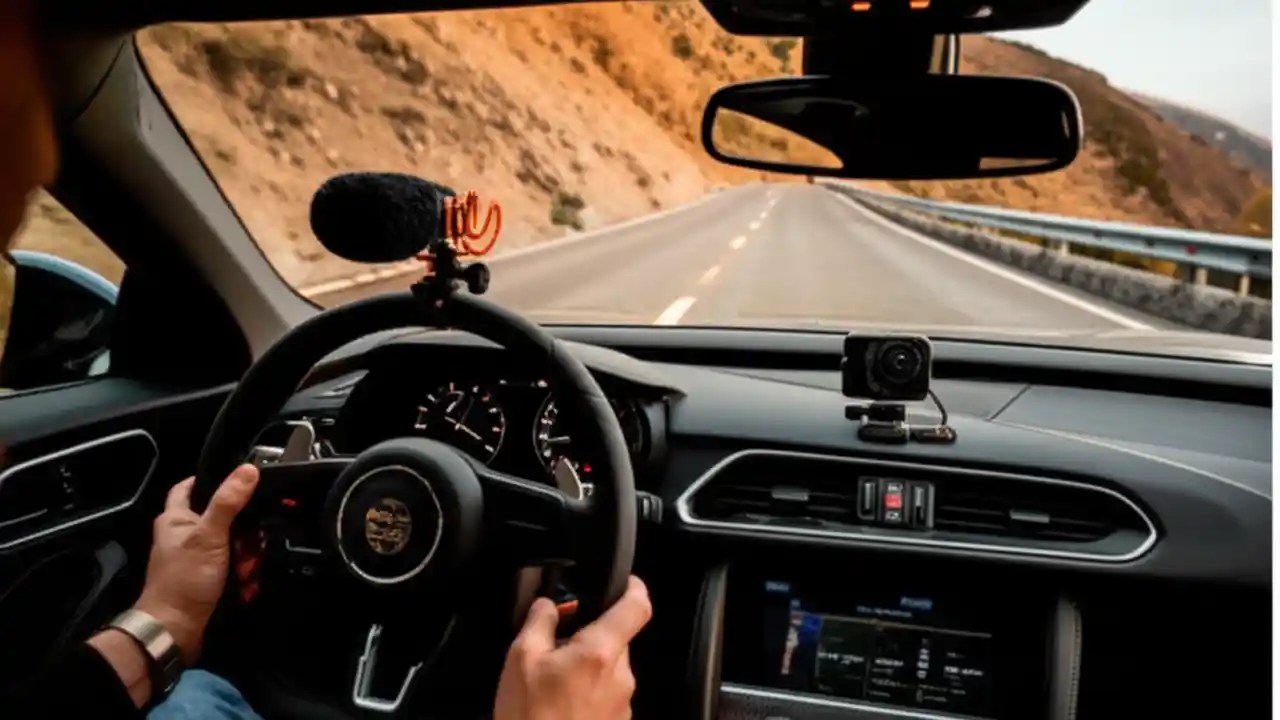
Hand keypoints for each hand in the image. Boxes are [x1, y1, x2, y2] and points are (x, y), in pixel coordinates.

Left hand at [133, 465, 259, 664]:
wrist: (174, 630)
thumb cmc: (185, 579)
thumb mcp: (208, 536)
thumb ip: (227, 502)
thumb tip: (248, 469)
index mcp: (175, 519)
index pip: (190, 487)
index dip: (212, 480)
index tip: (240, 481)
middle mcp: (183, 536)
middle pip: (222, 518)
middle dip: (243, 530)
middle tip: (253, 540)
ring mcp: (195, 559)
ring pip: (231, 545)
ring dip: (245, 557)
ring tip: (248, 570)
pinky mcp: (206, 580)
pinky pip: (231, 568)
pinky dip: (241, 575)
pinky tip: (246, 584)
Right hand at [494, 576, 651, 719]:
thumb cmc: (530, 718)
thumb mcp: (520, 659)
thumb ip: (539, 621)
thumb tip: (548, 604)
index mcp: (600, 652)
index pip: (637, 607)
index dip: (634, 587)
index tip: (626, 581)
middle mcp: (620, 677)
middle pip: (616, 640)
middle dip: (589, 638)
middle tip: (556, 647)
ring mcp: (621, 703)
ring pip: (609, 670)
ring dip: (585, 669)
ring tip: (550, 684)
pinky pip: (605, 696)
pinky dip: (586, 693)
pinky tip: (559, 705)